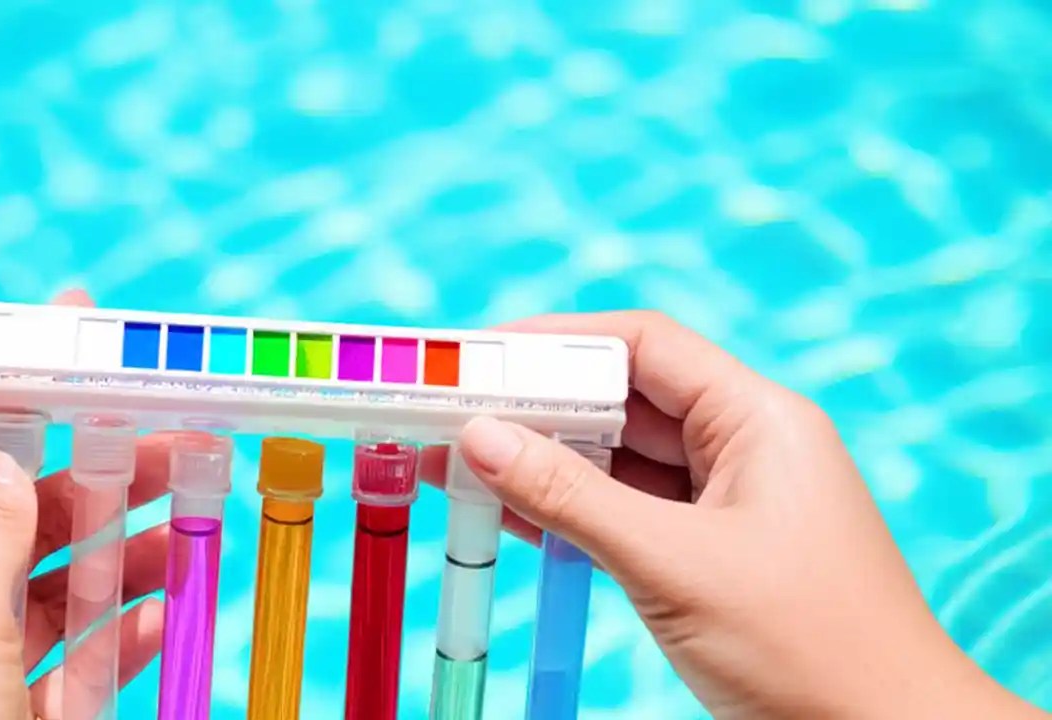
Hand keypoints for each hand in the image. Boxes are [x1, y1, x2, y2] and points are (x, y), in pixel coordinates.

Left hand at [0, 290, 173, 719]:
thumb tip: (13, 463)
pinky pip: (90, 659)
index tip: (83, 338)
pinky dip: (133, 632)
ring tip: (196, 522)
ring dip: (133, 551)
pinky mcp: (32, 716)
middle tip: (185, 441)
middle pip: (35, 511)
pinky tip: (173, 610)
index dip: (21, 387)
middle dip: (108, 473)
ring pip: (73, 583)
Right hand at [443, 311, 1043, 718]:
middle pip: (624, 399)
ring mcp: (728, 502)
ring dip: (546, 463)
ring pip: (621, 461)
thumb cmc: (808, 649)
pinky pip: (630, 512)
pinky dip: (572, 512)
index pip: (644, 345)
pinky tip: (511, 514)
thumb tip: (479, 439)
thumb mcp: (673, 564)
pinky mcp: (712, 552)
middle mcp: (744, 446)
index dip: (557, 341)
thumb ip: (571, 498)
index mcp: (758, 419)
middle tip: (453, 413)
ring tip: (461, 463)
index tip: (480, 355)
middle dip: (537, 406)